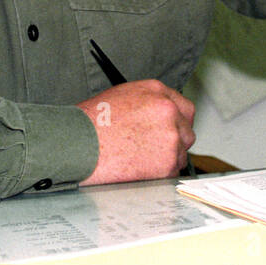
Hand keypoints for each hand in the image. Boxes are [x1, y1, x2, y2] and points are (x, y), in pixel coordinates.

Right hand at [75, 80, 195, 184]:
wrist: (78, 145)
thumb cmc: (90, 123)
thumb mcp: (121, 96)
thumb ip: (147, 102)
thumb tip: (156, 115)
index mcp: (156, 91)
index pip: (184, 107)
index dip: (178, 121)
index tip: (172, 129)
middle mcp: (168, 110)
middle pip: (187, 130)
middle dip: (175, 140)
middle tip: (155, 148)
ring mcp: (170, 137)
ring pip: (181, 152)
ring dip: (167, 157)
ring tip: (141, 159)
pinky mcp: (167, 162)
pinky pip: (173, 170)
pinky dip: (161, 173)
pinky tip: (140, 168)